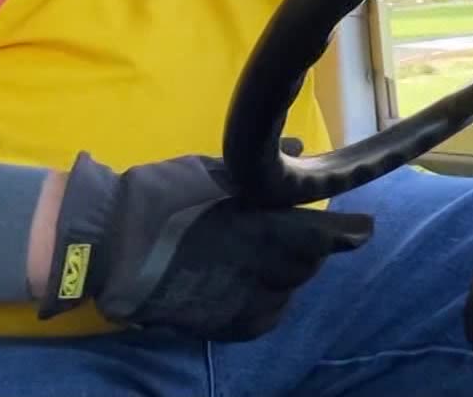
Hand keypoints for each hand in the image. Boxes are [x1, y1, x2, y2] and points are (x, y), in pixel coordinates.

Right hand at [38, 146, 372, 340]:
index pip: (329, 236)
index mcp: (268, 227)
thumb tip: (298, 145)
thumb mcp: (212, 170)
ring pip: (289, 287)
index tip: (364, 227)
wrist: (109, 248)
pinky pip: (267, 312)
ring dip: (284, 271)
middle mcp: (267, 271)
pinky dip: (265, 296)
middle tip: (285, 228)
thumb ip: (260, 169)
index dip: (349, 232)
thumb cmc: (162, 198)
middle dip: (306, 245)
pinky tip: (245, 279)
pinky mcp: (229, 326)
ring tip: (256, 253)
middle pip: (310, 262)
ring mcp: (248, 303)